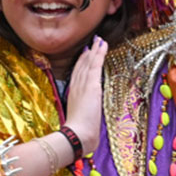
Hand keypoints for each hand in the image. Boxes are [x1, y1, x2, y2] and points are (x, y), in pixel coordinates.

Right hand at [64, 37, 106, 151]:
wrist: (77, 134)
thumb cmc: (78, 132)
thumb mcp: (79, 120)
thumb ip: (83, 114)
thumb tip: (87, 117)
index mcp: (73, 95)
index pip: (77, 75)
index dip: (81, 63)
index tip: (85, 54)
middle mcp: (76, 87)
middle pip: (82, 66)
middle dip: (88, 54)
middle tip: (93, 42)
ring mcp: (83, 85)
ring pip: (89, 62)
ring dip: (95, 50)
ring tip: (99, 40)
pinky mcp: (92, 85)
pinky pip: (96, 65)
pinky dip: (99, 54)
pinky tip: (102, 46)